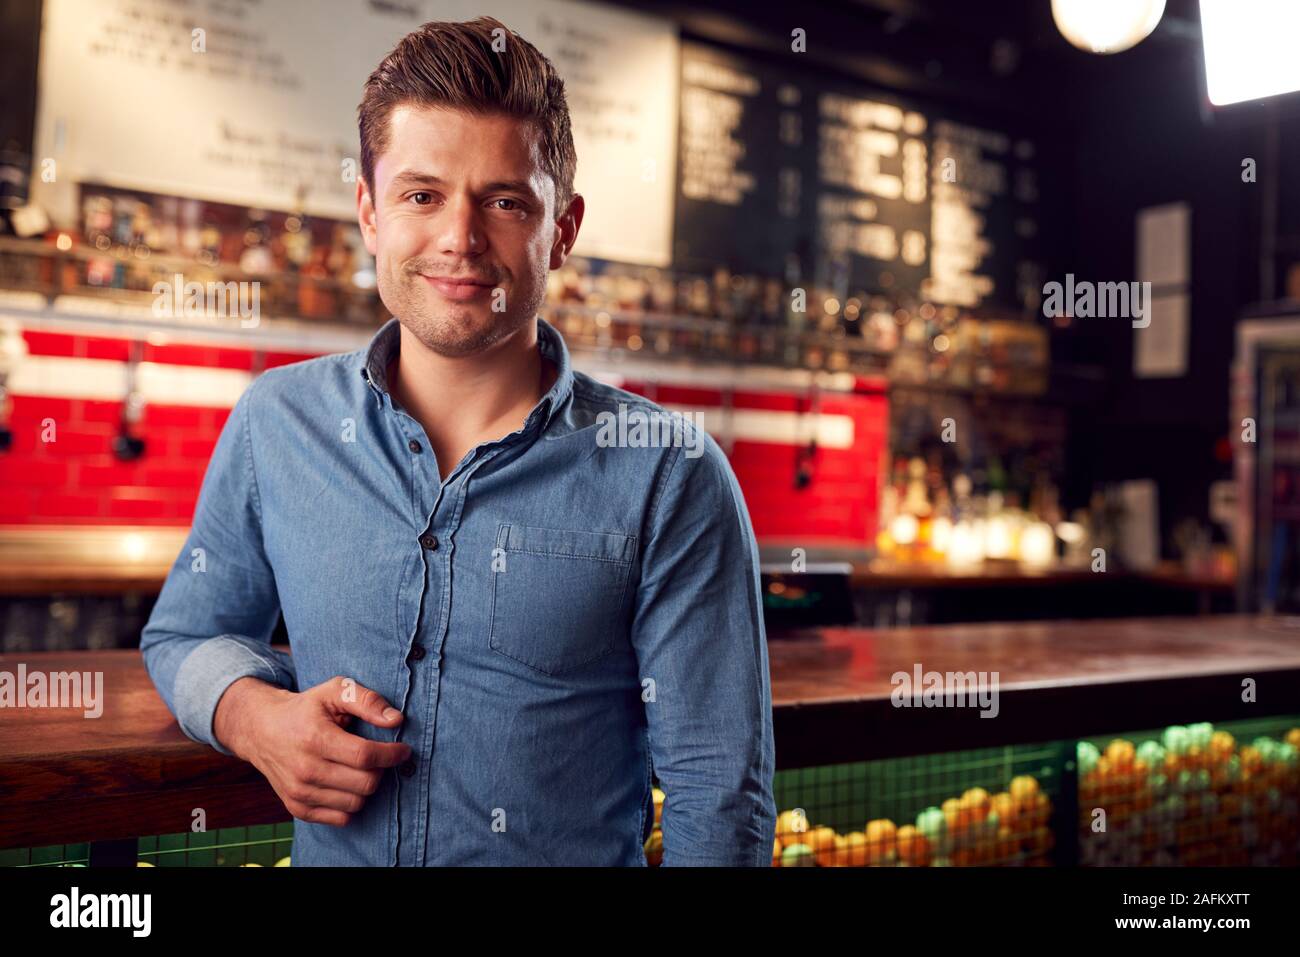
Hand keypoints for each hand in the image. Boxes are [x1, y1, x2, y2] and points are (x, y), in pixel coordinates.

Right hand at [214, 675, 411, 826]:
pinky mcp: (297, 808)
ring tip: (360, 768)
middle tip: (379, 757)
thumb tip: (397, 720)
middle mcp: (305, 770)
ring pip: (356, 803)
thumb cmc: (306, 709)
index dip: (392, 754)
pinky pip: (341, 818)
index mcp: (316, 739)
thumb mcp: (334, 690)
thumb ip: (367, 701)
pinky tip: (347, 783)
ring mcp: (299, 792)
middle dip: (381, 770)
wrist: (262, 730)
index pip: (365, 756)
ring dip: (366, 787)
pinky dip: (351, 803)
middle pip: (365, 783)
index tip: (404, 749)